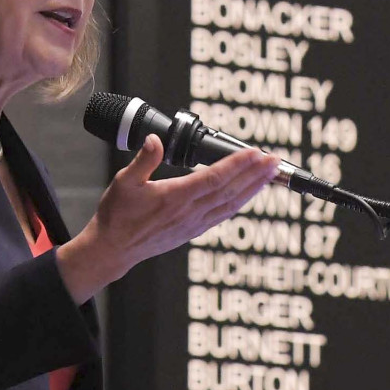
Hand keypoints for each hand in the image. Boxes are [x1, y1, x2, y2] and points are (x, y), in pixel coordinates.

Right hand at [56, 135, 279, 301]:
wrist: (113, 249)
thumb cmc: (118, 216)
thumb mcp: (124, 182)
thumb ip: (144, 159)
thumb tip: (155, 140)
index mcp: (175, 197)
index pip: (214, 178)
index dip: (237, 165)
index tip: (255, 153)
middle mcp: (189, 212)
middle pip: (230, 191)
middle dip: (255, 174)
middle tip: (275, 161)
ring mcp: (193, 224)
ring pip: (231, 205)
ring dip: (253, 189)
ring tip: (270, 175)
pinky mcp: (192, 231)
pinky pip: (223, 215)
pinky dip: (239, 203)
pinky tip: (248, 195)